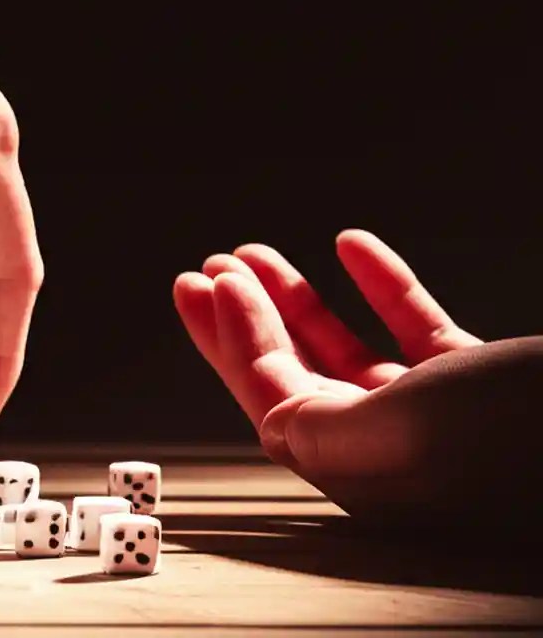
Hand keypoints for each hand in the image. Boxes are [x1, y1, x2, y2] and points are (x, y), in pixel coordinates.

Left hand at [173, 229, 541, 523]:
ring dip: (299, 300)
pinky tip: (352, 242)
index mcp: (364, 470)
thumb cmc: (520, 438)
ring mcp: (445, 415)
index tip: (203, 280)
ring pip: (348, 350)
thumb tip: (267, 419)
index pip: (271, 396)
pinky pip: (417, 326)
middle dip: (247, 321)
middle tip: (206, 269)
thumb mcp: (397, 436)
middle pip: (295, 375)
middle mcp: (397, 447)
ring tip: (254, 253)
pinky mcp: (489, 381)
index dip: (231, 338)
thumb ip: (316, 431)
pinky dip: (381, 284)